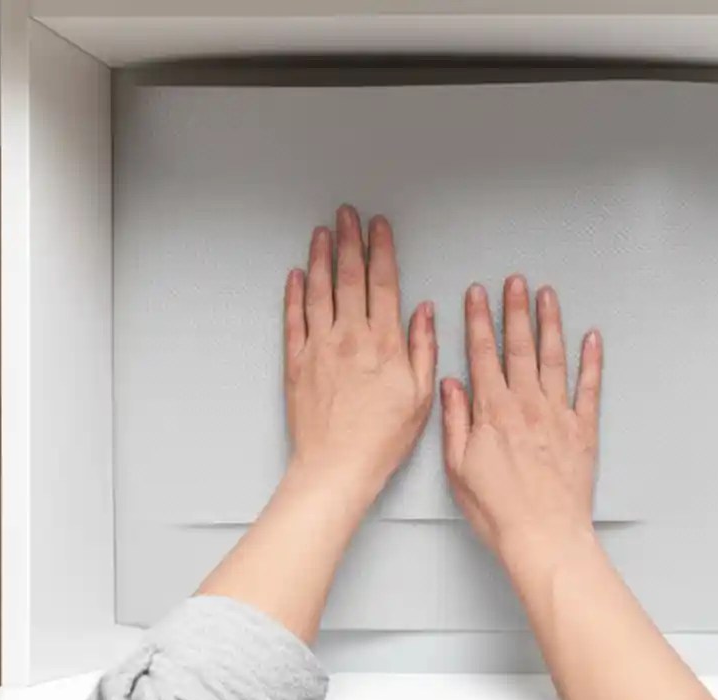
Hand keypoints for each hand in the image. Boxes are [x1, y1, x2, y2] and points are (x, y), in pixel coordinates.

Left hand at [282, 205, 436, 502]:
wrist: (337, 466)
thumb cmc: (383, 438)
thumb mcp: (420, 396)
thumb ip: (422, 348)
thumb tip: (423, 311)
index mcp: (385, 343)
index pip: (384, 283)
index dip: (382, 251)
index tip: (379, 227)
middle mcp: (351, 337)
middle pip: (349, 278)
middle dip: (349, 241)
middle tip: (346, 215)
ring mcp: (320, 347)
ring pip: (319, 291)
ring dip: (321, 257)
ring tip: (322, 232)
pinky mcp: (297, 363)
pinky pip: (294, 319)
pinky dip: (294, 294)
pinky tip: (297, 275)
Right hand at [440, 276, 602, 566]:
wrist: (544, 535)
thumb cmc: (499, 510)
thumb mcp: (458, 468)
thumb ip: (455, 421)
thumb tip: (451, 386)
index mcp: (492, 412)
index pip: (483, 354)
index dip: (479, 320)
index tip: (478, 295)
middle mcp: (526, 405)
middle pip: (519, 346)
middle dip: (515, 309)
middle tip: (516, 281)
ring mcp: (558, 414)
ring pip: (553, 358)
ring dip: (550, 323)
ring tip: (548, 295)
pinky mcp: (583, 430)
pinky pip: (589, 387)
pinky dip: (592, 361)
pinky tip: (592, 339)